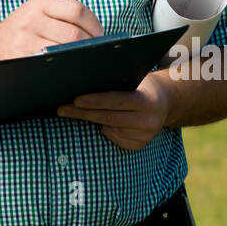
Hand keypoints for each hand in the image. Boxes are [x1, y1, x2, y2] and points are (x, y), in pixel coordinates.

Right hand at [0, 0, 103, 61]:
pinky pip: (52, 64)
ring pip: (65, 51)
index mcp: (38, 3)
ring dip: (80, 58)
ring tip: (85, 61)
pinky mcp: (22, 60)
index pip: (76, 9)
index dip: (94, 24)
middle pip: (74, 33)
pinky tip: (69, 69)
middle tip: (95, 52)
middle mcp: (30, 20)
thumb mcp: (35, 13)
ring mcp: (25, 41)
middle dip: (90, 45)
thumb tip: (98, 32)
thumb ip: (62, 16)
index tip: (100, 35)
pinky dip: (65, 67)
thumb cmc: (20, 32)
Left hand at [56, 70, 171, 150]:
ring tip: (77, 111)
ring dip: (92, 120)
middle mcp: (148, 121)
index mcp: (147, 101)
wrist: (165, 103)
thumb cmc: (141, 86)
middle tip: (61, 109)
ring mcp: (145, 136)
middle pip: (107, 118)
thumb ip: (117, 83)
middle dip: (82, 113)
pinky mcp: (139, 145)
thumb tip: (83, 81)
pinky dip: (107, 129)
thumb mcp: (135, 80)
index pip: (116, 101)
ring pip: (108, 129)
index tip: (75, 100)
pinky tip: (109, 122)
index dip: (95, 101)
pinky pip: (114, 137)